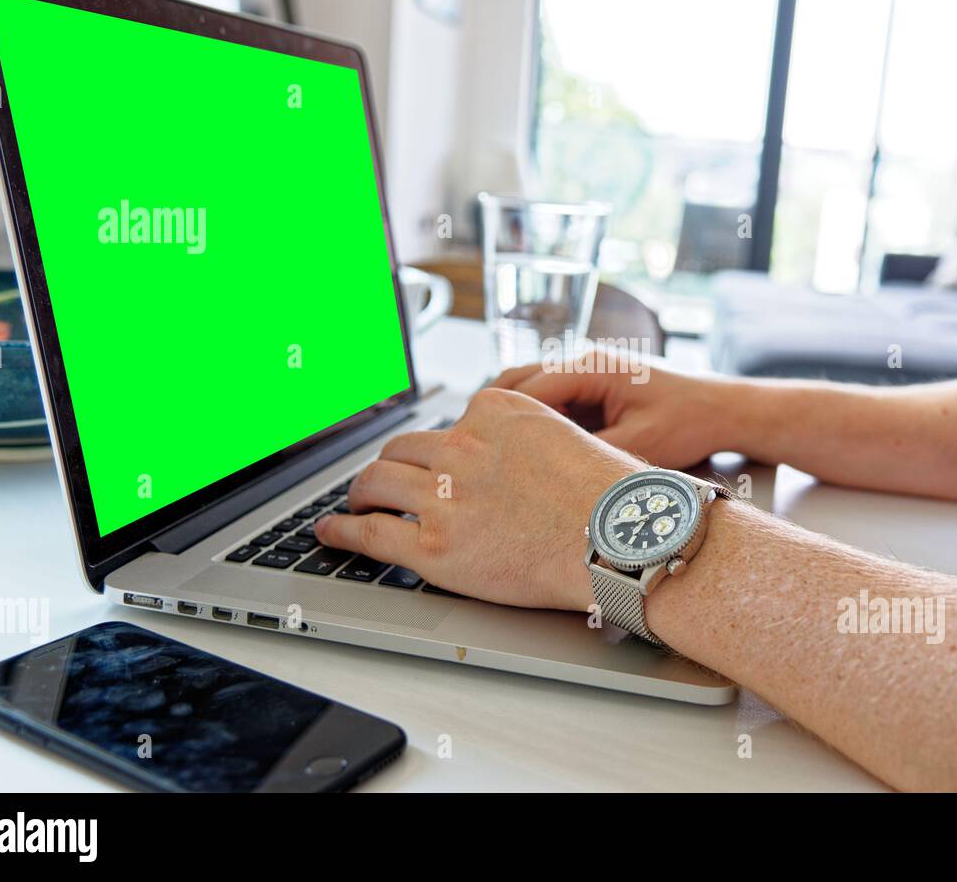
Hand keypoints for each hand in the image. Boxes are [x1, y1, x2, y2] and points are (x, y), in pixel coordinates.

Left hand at [314, 388, 642, 610]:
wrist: (623, 542)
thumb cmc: (617, 499)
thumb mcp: (572, 437)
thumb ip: (529, 440)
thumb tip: (523, 463)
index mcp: (497, 410)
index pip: (448, 423)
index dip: (434, 447)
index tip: (426, 458)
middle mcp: (464, 445)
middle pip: (403, 449)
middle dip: (390, 465)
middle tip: (382, 480)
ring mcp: (444, 495)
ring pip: (376, 483)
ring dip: (361, 493)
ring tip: (354, 503)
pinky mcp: (435, 545)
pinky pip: (370, 532)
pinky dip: (343, 530)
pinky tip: (333, 531)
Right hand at [491, 350, 745, 468]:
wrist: (719, 410)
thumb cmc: (687, 421)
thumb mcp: (636, 444)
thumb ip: (587, 452)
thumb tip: (542, 472)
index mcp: (591, 366)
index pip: (526, 388)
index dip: (501, 421)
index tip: (483, 452)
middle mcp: (583, 360)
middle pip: (516, 380)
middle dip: (496, 415)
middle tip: (479, 452)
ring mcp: (585, 370)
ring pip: (529, 389)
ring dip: (516, 419)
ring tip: (502, 456)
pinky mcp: (591, 385)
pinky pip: (551, 399)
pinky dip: (538, 422)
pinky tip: (535, 453)